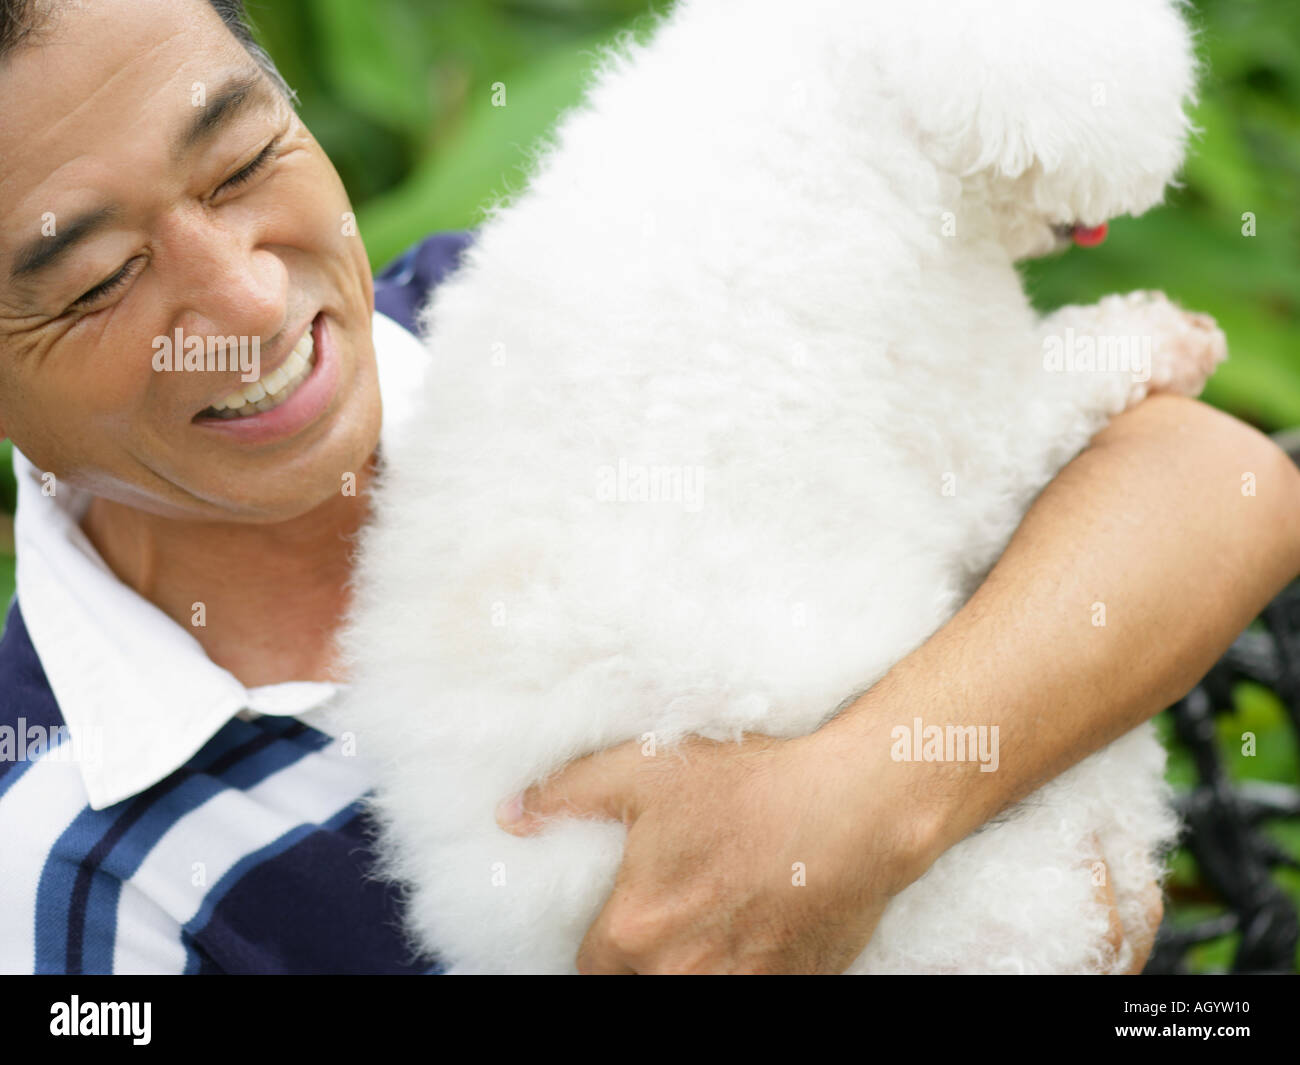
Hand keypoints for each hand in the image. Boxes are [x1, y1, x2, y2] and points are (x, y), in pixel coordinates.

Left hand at [495, 727, 939, 973]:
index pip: (591, 966)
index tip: (624, 912)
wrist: (853, 807)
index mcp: (637, 929)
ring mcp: (742, 987)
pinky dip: (745, 965)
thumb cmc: (749, 785)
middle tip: (674, 905)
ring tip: (715, 914)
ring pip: (693, 989)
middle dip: (647, 953)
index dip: (605, 939)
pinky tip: (756, 924)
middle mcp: (683, 973)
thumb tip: (511, 815)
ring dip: (694, 962)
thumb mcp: (646, 768)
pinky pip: (750, 988)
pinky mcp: (791, 987)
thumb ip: (568, 793)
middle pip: (640, 983)